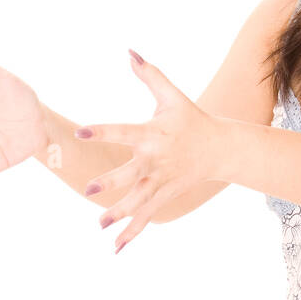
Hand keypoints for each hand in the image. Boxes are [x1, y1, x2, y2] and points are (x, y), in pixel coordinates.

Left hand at [77, 50, 221, 250]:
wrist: (220, 149)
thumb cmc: (190, 119)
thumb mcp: (172, 95)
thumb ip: (149, 74)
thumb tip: (129, 51)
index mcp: (152, 134)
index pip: (122, 132)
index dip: (101, 131)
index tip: (80, 132)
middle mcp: (155, 160)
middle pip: (130, 173)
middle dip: (111, 182)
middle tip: (88, 189)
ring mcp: (160, 181)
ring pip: (138, 200)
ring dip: (119, 214)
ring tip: (99, 225)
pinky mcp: (165, 196)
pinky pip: (146, 216)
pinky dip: (133, 232)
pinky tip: (116, 248)